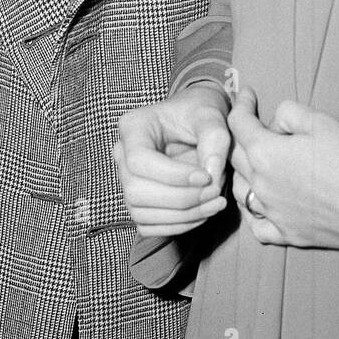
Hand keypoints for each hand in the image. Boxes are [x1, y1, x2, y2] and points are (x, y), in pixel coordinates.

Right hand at [114, 83, 231, 237]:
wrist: (199, 122)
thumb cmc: (201, 112)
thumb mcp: (212, 115)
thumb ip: (215, 140)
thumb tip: (211, 178)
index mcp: (133, 126)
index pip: (139, 160)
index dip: (172, 175)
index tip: (206, 177)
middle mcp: (122, 154)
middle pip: (136, 190)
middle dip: (180, 199)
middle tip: (215, 192)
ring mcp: (127, 179)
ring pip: (141, 212)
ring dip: (182, 216)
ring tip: (216, 203)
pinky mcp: (138, 201)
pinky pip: (149, 225)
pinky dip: (178, 225)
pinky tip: (204, 212)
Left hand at [229, 89, 338, 251]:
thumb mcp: (320, 121)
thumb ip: (288, 113)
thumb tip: (275, 125)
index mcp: (265, 153)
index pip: (238, 123)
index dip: (242, 104)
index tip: (246, 94)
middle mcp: (261, 184)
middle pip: (235, 156)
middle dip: (242, 136)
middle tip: (256, 126)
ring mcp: (272, 212)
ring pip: (240, 190)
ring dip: (245, 172)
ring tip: (258, 162)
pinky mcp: (287, 233)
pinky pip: (256, 224)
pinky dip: (254, 211)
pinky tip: (263, 202)